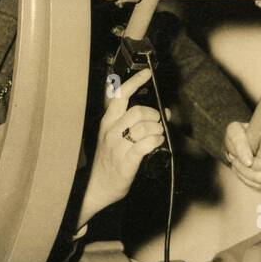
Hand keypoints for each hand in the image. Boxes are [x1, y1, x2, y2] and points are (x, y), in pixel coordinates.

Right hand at [77, 69, 167, 228]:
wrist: (97, 188)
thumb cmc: (109, 161)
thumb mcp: (116, 137)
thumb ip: (136, 123)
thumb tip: (163, 112)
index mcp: (107, 122)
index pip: (120, 95)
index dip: (135, 82)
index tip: (147, 72)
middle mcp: (110, 131)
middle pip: (136, 111)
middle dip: (152, 114)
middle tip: (156, 122)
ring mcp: (117, 147)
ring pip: (143, 127)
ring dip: (156, 129)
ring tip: (157, 135)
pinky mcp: (126, 162)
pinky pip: (145, 145)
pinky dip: (155, 141)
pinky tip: (156, 143)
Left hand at [223, 121, 260, 191]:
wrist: (244, 140)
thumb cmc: (238, 135)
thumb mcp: (233, 133)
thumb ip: (239, 144)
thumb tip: (248, 162)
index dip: (245, 166)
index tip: (235, 156)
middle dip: (243, 173)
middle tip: (234, 162)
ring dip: (245, 178)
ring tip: (238, 166)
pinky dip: (251, 183)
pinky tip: (246, 171)